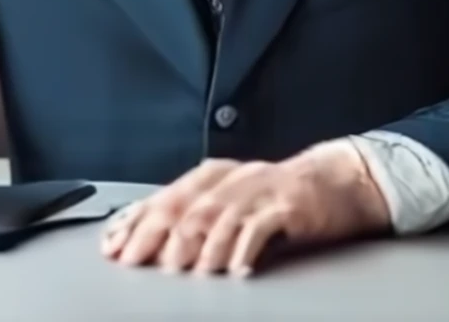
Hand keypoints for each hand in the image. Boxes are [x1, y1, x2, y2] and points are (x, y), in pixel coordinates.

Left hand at [101, 142, 390, 275]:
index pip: (164, 197)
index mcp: (212, 177)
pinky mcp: (288, 204)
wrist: (335, 181)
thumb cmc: (276, 199)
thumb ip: (194, 218)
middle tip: (139, 261)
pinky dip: (245, 247)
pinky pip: (262, 226)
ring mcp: (260, 189)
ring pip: (221, 214)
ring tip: (186, 270)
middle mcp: (232, 178)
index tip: (113, 245)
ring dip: (200, 245)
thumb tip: (148, 245)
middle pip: (186, 205)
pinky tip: (236, 269)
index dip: (135, 221)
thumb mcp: (231, 204)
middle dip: (157, 234)